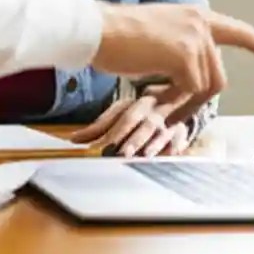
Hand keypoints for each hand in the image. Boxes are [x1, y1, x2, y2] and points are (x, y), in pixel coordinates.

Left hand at [69, 96, 190, 156]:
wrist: (176, 99)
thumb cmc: (140, 112)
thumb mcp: (119, 115)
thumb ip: (98, 128)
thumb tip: (73, 140)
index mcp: (130, 104)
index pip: (115, 118)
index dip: (104, 133)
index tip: (92, 149)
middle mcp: (147, 109)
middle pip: (135, 121)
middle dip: (126, 136)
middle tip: (119, 152)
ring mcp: (165, 120)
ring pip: (157, 130)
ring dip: (149, 142)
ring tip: (142, 154)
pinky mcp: (181, 132)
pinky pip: (177, 139)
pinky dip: (172, 147)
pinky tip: (168, 154)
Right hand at [92, 4, 253, 125]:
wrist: (95, 29)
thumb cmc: (115, 37)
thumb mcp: (157, 38)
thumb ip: (181, 51)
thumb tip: (191, 84)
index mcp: (195, 17)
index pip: (241, 32)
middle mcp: (200, 23)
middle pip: (219, 75)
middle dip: (199, 98)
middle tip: (170, 110)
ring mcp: (195, 38)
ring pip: (207, 86)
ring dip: (184, 103)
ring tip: (157, 103)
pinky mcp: (184, 54)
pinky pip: (190, 91)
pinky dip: (173, 102)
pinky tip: (153, 96)